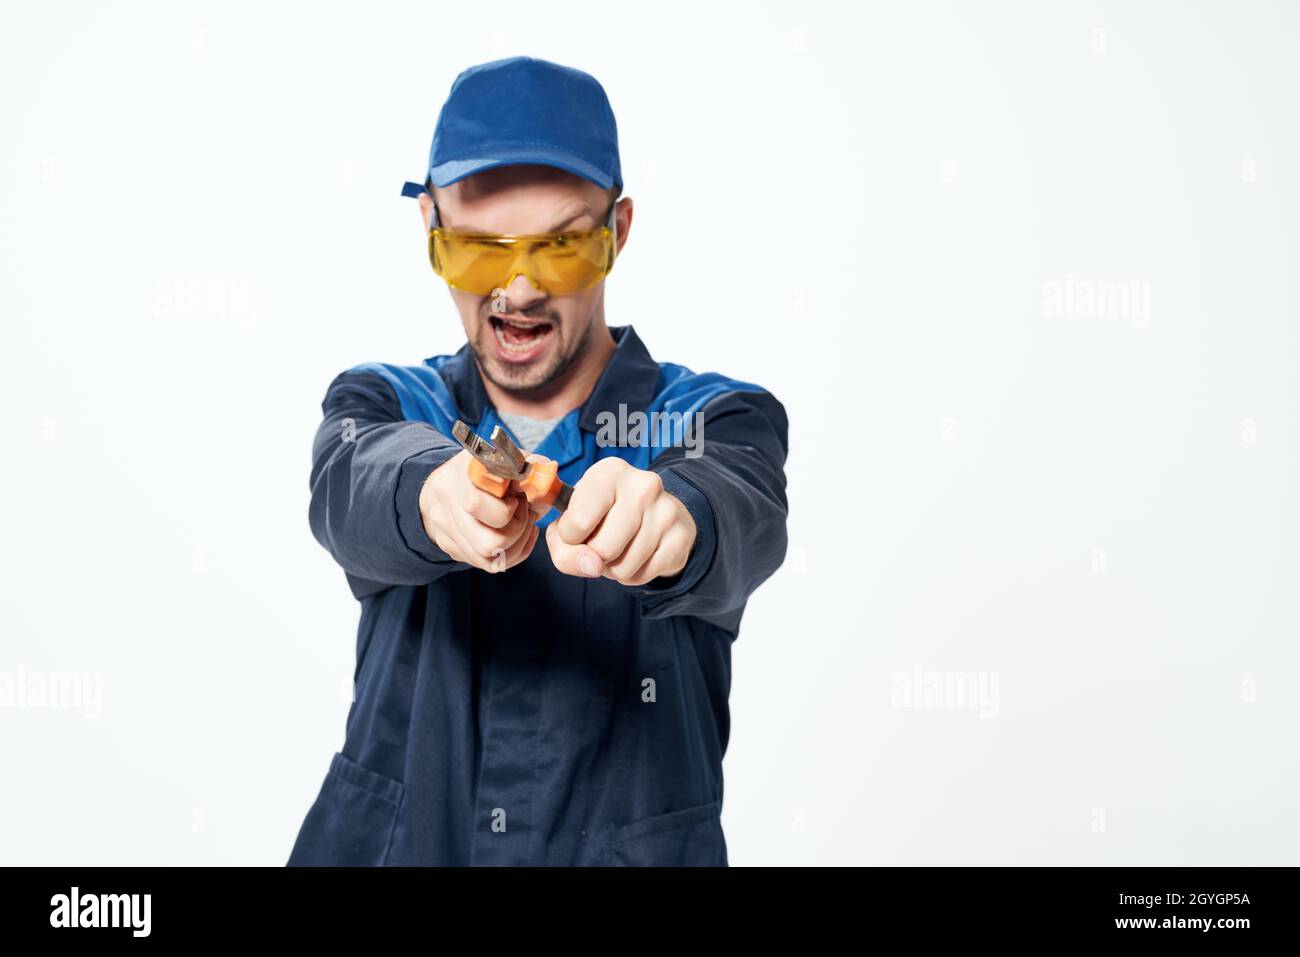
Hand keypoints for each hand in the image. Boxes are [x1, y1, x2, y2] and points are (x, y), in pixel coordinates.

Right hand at [419, 450, 539, 572]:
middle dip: (517, 530)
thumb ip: (531, 465)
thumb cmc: (490, 469)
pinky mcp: (453, 549)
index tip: (517, 498)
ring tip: (524, 523)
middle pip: (488, 542)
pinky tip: (519, 536)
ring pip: (490, 559)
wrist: (452, 481)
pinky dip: (512, 553)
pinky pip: (489, 565)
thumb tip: (542, 483)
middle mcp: (447, 504)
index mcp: (461, 475)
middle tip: (524, 512)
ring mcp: (447, 530)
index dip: (506, 509)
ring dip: (517, 544)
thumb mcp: (511, 458)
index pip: (476, 504)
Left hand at [546, 458, 696, 585]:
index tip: (577, 527)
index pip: (577, 521)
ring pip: (622, 566)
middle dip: (595, 556)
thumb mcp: (569, 527)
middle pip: (601, 549)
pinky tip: (638, 555)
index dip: (570, 537)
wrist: (651, 517)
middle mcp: (642, 485)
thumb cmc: (600, 518)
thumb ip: (564, 550)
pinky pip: (643, 575)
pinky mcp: (680, 536)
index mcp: (609, 472)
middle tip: (603, 539)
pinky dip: (633, 574)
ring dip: (614, 568)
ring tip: (620, 547)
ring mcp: (666, 510)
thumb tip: (592, 566)